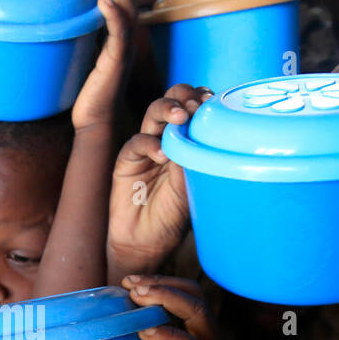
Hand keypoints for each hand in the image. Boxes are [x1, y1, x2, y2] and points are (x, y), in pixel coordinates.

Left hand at [71, 0, 135, 129]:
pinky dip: (114, 13)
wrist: (93, 120)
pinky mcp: (116, 62)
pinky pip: (119, 32)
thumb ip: (81, 37)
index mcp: (117, 38)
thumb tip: (62, 18)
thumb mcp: (82, 57)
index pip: (121, 0)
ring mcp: (123, 50)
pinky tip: (103, 0)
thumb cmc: (87, 93)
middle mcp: (124, 41)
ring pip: (128, 11)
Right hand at [108, 84, 211, 276]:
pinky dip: (149, 144)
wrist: (146, 243)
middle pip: (173, 99)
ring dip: (168, 109)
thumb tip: (207, 131)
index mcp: (187, 140)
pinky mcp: (127, 161)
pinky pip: (136, 142)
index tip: (212, 101)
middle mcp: (167, 137)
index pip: (194, 105)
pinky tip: (162, 154)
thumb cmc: (174, 217)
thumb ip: (197, 157)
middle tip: (196, 105)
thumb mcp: (195, 186)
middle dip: (185, 96)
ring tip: (181, 118)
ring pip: (154, 112)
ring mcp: (147, 148)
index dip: (202, 97)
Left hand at [123, 275, 225, 339]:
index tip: (129, 281)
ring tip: (137, 296)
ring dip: (164, 298)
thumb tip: (108, 327)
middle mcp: (210, 336)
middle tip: (130, 283)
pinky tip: (145, 331)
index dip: (161, 281)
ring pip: (195, 311)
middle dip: (160, 283)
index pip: (188, 290)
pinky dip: (166, 334)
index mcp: (200, 330)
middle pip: (192, 293)